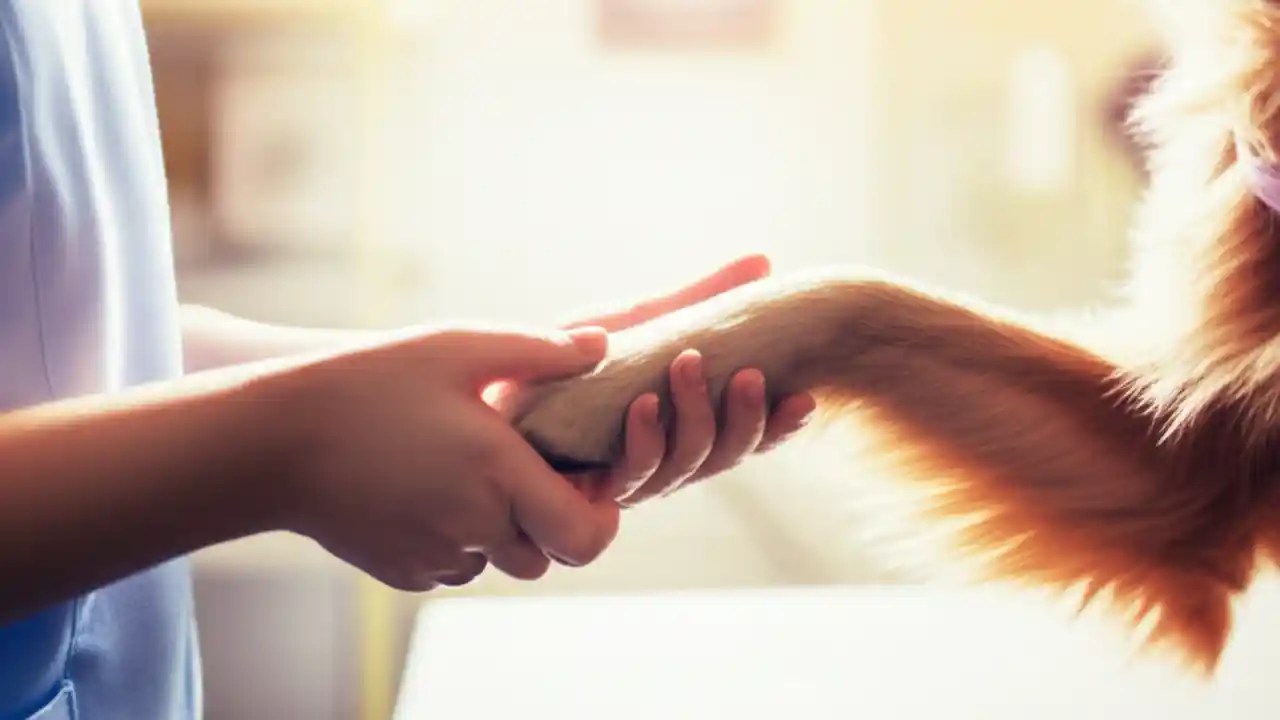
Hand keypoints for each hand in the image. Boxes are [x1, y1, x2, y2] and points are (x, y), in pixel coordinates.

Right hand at [273, 326, 618, 589]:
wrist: (271, 442)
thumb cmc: (366, 383)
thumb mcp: (454, 348)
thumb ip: (537, 351)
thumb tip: (601, 346)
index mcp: (499, 475)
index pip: (586, 535)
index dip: (601, 517)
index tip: (589, 482)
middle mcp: (475, 528)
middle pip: (550, 553)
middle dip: (554, 519)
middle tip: (532, 466)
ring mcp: (435, 557)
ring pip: (501, 561)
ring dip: (506, 528)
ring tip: (474, 470)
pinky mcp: (402, 572)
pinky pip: (454, 565)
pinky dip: (460, 538)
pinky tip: (430, 488)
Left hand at [541, 254, 816, 506]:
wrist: (500, 376)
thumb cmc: (572, 356)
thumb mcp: (644, 320)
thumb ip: (701, 300)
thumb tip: (763, 263)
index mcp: (686, 427)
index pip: (746, 437)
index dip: (778, 426)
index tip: (805, 398)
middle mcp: (665, 460)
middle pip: (723, 457)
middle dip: (744, 420)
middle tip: (751, 374)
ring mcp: (628, 479)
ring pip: (684, 469)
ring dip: (696, 419)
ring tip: (690, 366)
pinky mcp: (587, 488)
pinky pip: (630, 476)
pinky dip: (644, 439)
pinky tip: (645, 404)